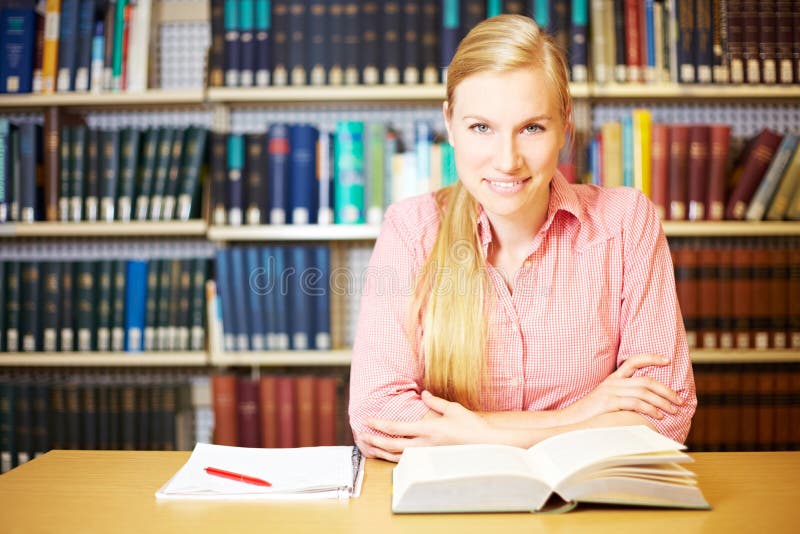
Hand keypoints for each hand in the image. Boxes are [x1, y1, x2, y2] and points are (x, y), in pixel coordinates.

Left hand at [356, 391, 494, 462]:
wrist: (489, 448)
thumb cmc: (473, 427)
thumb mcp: (454, 409)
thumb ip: (435, 402)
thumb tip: (423, 395)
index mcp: (429, 429)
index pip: (397, 428)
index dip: (380, 425)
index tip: (367, 421)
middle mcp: (425, 445)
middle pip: (392, 446)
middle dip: (374, 440)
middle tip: (360, 436)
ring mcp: (428, 457)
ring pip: (398, 457)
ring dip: (381, 452)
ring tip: (368, 446)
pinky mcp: (432, 463)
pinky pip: (408, 463)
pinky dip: (394, 460)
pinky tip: (388, 456)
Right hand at [560, 354, 683, 423]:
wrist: (570, 421)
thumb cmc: (590, 415)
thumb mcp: (605, 401)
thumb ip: (621, 398)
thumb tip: (643, 404)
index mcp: (612, 379)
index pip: (633, 361)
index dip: (651, 358)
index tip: (667, 360)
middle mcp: (613, 382)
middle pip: (646, 380)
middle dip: (666, 389)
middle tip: (679, 399)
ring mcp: (611, 391)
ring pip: (644, 392)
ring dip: (663, 401)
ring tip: (673, 410)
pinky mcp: (609, 403)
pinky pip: (636, 403)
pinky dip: (650, 409)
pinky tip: (658, 415)